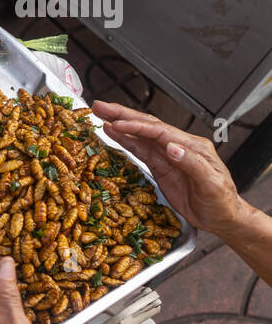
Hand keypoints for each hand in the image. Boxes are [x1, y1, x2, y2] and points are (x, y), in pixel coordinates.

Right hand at [93, 101, 247, 235]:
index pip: (160, 131)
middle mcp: (179, 146)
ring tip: (101, 115)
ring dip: (120, 125)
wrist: (222, 217)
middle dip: (123, 115)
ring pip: (141, 135)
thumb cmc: (221, 201)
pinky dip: (125, 140)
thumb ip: (191, 163)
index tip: (117, 124)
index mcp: (193, 146)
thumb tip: (171, 147)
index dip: (137, 127)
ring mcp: (169, 156)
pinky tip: (113, 133)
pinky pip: (140, 150)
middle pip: (148, 126)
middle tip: (100, 106)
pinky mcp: (161, 166)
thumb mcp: (211, 183)